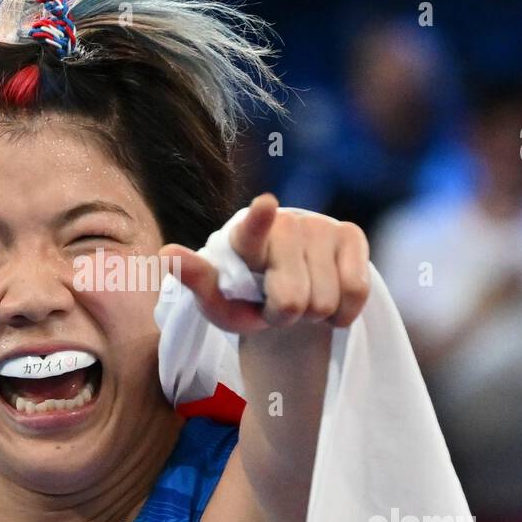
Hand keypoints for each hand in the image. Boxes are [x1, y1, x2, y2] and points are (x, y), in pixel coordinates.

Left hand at [159, 193, 370, 335]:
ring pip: (326, 300)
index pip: (251, 231)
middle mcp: (283, 223)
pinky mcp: (350, 233)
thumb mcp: (218, 300)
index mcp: (243, 237)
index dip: (259, 220)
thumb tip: (166, 253)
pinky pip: (356, 291)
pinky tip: (328, 298)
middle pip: (293, 300)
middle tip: (276, 303)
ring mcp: (319, 225)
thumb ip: (196, 279)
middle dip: (285, 315)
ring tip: (301, 296)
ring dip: (314, 314)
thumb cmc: (245, 296)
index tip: (265, 206)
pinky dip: (343, 311)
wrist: (284, 292)